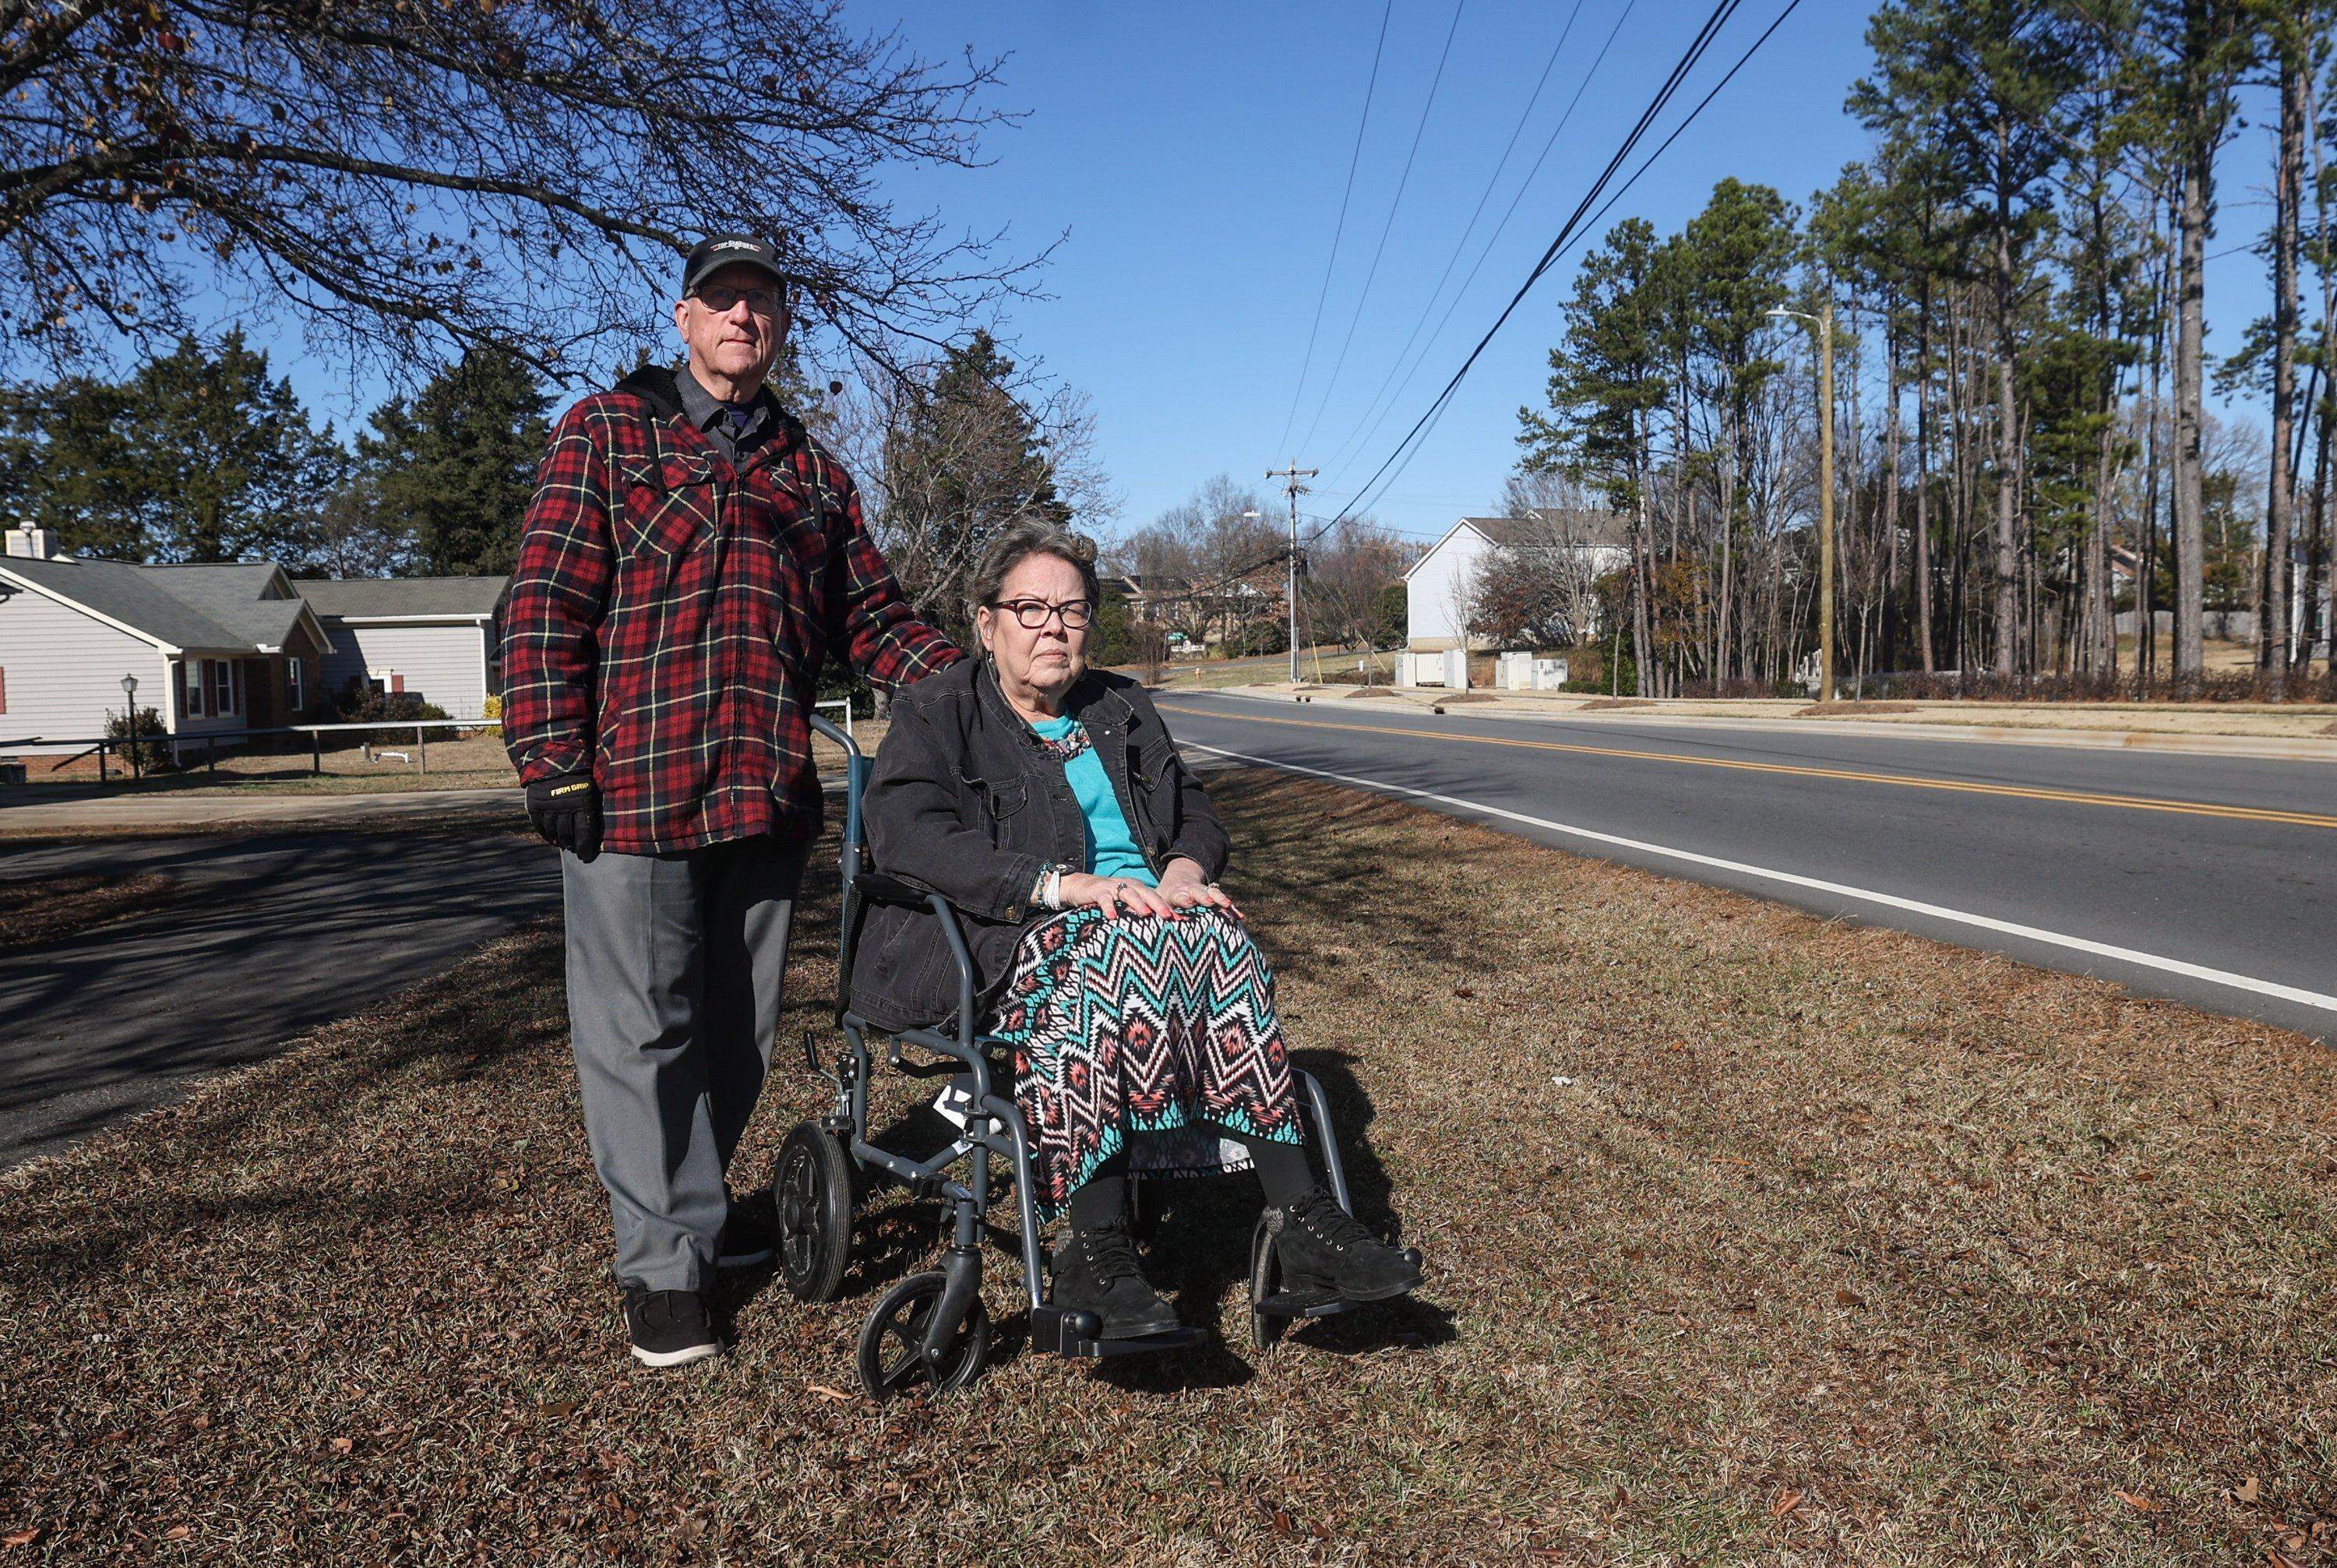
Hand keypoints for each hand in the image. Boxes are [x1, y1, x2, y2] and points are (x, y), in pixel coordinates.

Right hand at [524, 769, 601, 858]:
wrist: (554, 758)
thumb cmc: (580, 774)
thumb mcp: (592, 789)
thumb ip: (592, 808)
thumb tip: (596, 831)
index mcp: (582, 803)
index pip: (584, 833)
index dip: (585, 848)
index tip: (586, 857)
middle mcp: (564, 807)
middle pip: (567, 834)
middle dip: (572, 845)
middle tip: (575, 849)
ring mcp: (548, 806)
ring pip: (553, 831)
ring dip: (559, 841)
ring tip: (564, 845)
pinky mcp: (534, 804)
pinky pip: (539, 825)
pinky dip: (545, 834)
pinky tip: (551, 839)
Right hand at [1059, 872, 1174, 920]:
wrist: (1082, 886)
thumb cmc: (1109, 900)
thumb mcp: (1125, 906)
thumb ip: (1139, 914)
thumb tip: (1158, 933)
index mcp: (1138, 890)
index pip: (1156, 899)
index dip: (1168, 909)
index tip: (1181, 922)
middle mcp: (1129, 886)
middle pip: (1147, 893)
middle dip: (1158, 904)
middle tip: (1169, 916)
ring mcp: (1113, 887)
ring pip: (1128, 893)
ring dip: (1138, 903)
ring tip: (1146, 913)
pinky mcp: (1098, 891)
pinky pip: (1105, 899)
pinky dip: (1108, 907)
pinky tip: (1111, 917)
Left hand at [1156, 857, 1239, 919]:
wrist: (1177, 884)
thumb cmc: (1164, 900)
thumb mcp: (1156, 903)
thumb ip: (1156, 910)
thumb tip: (1153, 921)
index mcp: (1176, 893)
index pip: (1180, 896)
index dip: (1184, 899)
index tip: (1188, 902)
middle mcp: (1191, 890)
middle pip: (1199, 892)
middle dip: (1204, 896)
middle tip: (1210, 901)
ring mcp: (1204, 893)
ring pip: (1213, 894)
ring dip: (1220, 899)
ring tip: (1228, 906)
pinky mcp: (1214, 898)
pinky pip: (1224, 904)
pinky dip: (1231, 909)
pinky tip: (1239, 916)